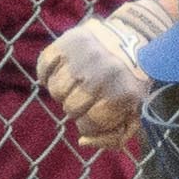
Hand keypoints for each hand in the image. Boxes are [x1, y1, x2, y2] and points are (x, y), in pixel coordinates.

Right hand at [36, 0, 178, 150]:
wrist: (134, 36)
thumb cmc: (130, 80)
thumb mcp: (133, 112)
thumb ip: (113, 138)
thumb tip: (82, 141)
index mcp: (121, 95)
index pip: (88, 125)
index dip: (89, 123)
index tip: (95, 112)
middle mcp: (101, 75)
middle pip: (70, 108)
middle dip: (77, 106)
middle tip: (86, 95)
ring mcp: (83, 57)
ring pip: (55, 90)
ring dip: (63, 91)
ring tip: (75, 83)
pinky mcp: (68, 40)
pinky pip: (44, 66)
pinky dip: (48, 72)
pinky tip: (61, 71)